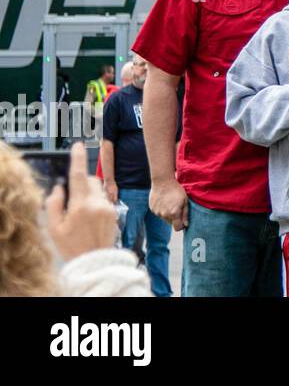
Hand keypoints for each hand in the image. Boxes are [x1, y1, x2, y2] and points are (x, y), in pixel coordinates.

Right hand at [46, 142, 117, 261]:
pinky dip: (95, 202)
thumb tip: (59, 188)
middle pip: (90, 180)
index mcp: (81, 206)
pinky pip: (104, 199)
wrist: (95, 262)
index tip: (78, 145)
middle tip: (72, 200)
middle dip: (81, 183)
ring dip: (89, 193)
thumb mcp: (54, 228)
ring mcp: (108, 207)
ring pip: (98, 189)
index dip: (78, 159)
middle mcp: (97, 203)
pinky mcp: (114, 212)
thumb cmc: (72, 246)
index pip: (79, 176)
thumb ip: (54, 205)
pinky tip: (90, 218)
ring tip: (81, 213)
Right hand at [150, 177, 188, 231]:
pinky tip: (164, 201)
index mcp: (174, 213)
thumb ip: (185, 214)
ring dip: (168, 213)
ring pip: (164, 218)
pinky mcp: (152, 209)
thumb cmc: (176, 190)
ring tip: (170, 202)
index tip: (183, 221)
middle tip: (177, 207)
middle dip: (175, 218)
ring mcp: (157, 212)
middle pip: (171, 223)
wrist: (163, 182)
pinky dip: (162, 209)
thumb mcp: (185, 201)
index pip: (177, 228)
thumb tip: (186, 225)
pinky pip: (159, 213)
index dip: (181, 226)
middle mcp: (164, 215)